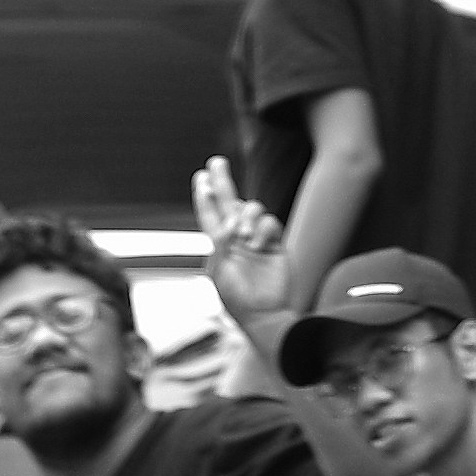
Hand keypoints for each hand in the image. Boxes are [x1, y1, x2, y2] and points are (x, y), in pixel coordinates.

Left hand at [193, 156, 300, 362]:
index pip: (209, 214)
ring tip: (242, 236)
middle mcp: (237, 237)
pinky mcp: (275, 243)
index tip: (200, 178)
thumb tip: (227, 221)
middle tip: (216, 162)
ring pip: (252, 209)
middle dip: (222, 180)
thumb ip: (220, 243)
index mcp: (219, 244)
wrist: (264, 314)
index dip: (205, 196)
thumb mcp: (219, 271)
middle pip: (229, 201)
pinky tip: (258, 245)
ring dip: (246, 216)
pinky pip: (270, 222)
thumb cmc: (237, 298)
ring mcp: (256, 238)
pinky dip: (262, 230)